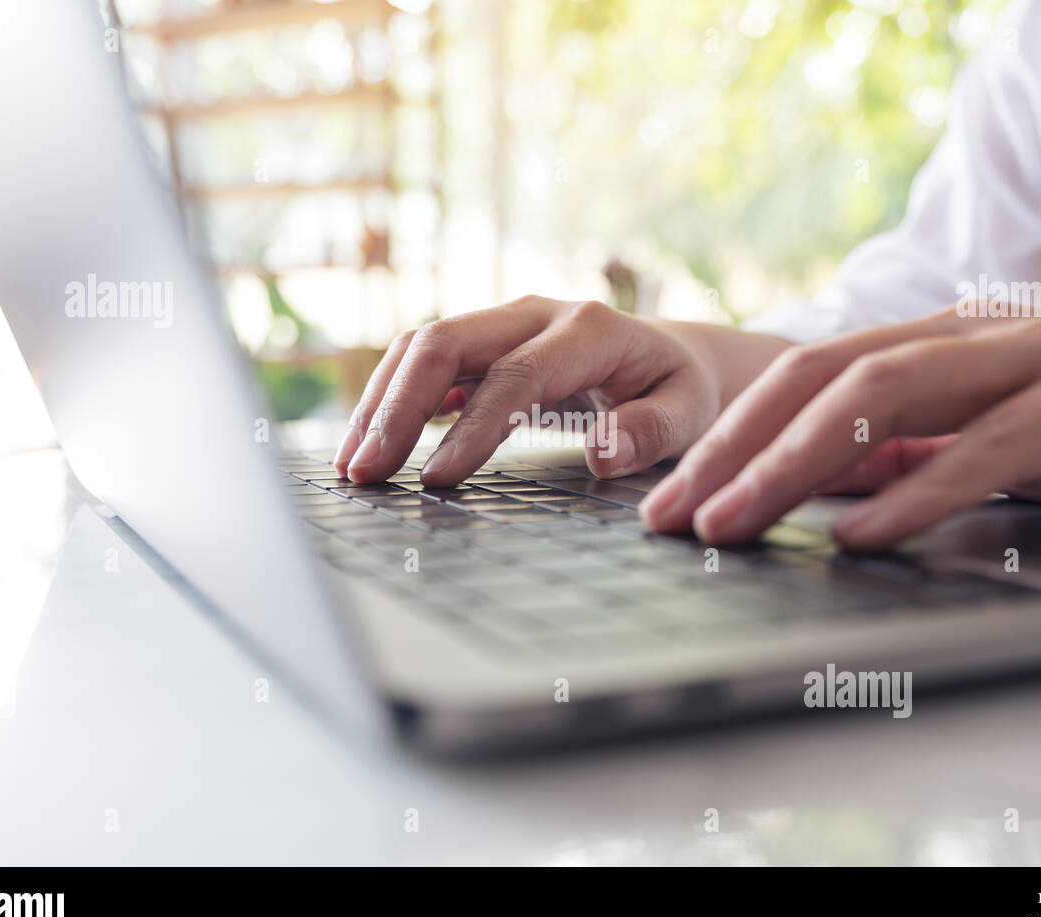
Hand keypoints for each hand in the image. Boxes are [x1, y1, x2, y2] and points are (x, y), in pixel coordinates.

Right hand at [334, 296, 785, 484]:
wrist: (673, 355)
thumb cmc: (680, 390)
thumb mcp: (689, 413)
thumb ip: (651, 431)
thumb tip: (602, 452)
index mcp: (588, 329)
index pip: (514, 375)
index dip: (471, 428)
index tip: (436, 480)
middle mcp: (535, 313)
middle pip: (446, 343)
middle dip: (398, 407)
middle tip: (364, 473)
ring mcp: (502, 322)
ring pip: (422, 346)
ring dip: (381, 402)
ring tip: (352, 465)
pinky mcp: (482, 343)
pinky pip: (424, 361)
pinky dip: (391, 399)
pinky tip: (368, 444)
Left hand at [640, 309, 1040, 548]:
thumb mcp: (989, 437)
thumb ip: (915, 455)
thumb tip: (826, 494)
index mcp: (936, 342)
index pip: (805, 377)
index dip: (728, 434)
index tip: (671, 498)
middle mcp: (966, 337)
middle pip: (822, 376)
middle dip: (735, 447)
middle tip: (674, 517)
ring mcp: (1027, 360)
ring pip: (885, 395)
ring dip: (795, 462)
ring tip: (735, 521)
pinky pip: (987, 448)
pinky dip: (917, 491)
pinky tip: (862, 535)